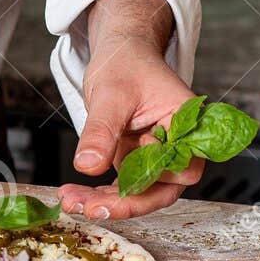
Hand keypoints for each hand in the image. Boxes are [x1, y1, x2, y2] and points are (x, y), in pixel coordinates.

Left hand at [57, 0, 203, 220]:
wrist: (120, 53)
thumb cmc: (125, 63)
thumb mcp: (110, 94)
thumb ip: (102, 130)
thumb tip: (88, 165)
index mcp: (188, 125)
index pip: (178, 168)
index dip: (150, 180)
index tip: (116, 183)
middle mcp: (180, 146)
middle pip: (160, 188)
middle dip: (122, 203)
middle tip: (86, 207)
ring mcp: (159, 155)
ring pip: (139, 192)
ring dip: (105, 202)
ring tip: (70, 200)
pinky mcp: (139, 160)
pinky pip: (124, 186)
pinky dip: (100, 194)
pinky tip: (76, 195)